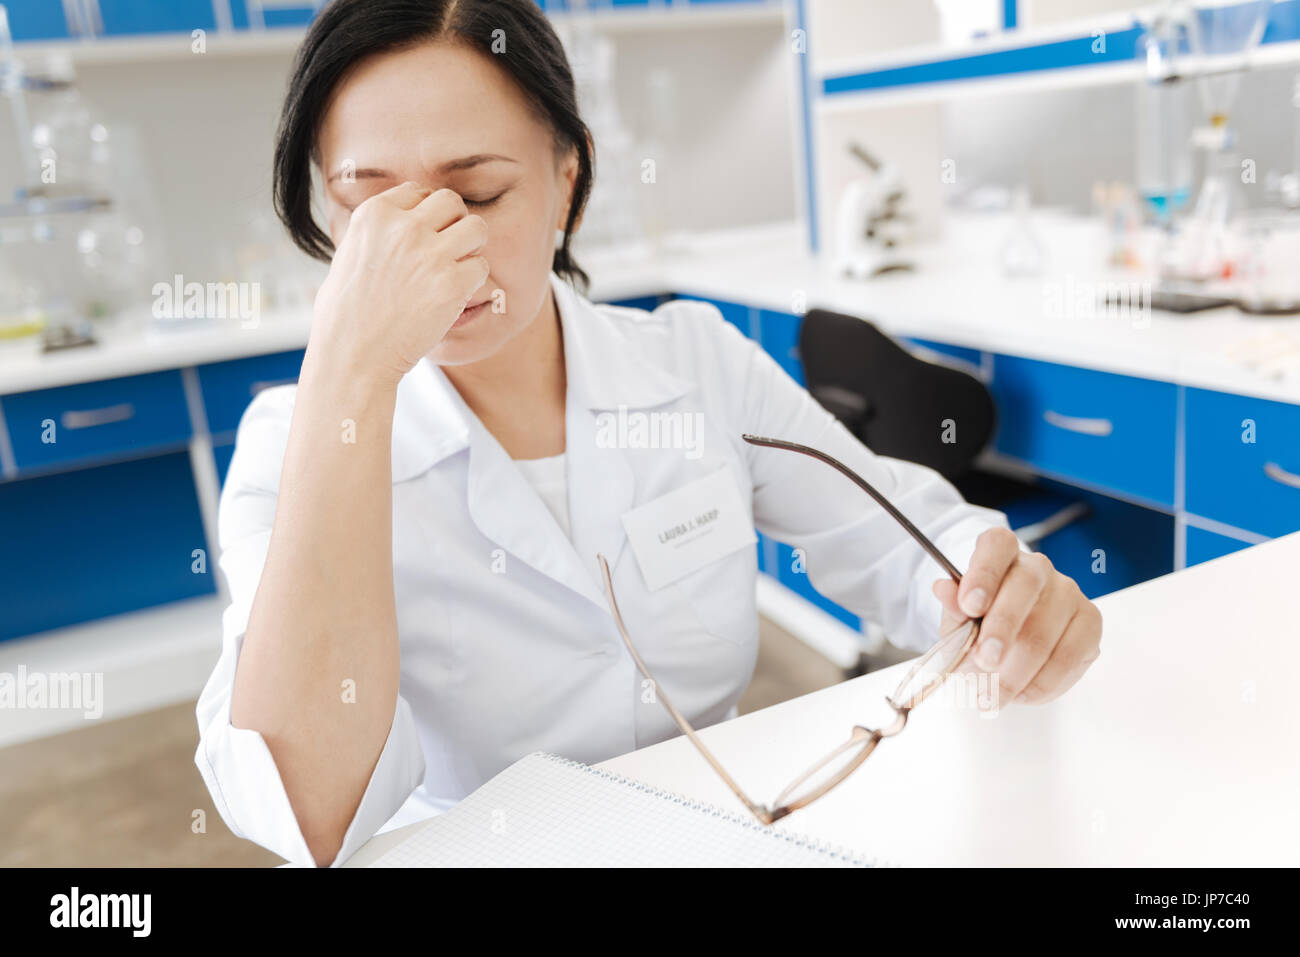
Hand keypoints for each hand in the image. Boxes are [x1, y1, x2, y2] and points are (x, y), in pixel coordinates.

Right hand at [310, 182, 489, 388]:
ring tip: (456, 270)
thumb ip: (379, 232)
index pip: (418, 192)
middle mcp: (403, 227)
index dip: (427, 215)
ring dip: (472, 247)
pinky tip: (454, 296)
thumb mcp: (349, 254)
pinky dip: (473, 281)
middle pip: (451, 202)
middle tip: (448, 251)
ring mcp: (429, 253)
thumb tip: (405, 218)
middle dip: (454, 224)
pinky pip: (481, 267)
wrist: (352, 355)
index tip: (424, 237)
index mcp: (374, 215)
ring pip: (476, 228)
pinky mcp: (451, 283)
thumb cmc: (346, 314)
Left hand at [931, 527, 1101, 705]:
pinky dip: (1040, 684)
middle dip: (1002, 630)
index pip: (997, 545)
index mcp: (1001, 553)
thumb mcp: (958, 618)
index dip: (984, 573)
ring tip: (991, 695)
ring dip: (1015, 672)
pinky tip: (1021, 694)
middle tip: (984, 662)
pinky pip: (1068, 658)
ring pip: (1044, 632)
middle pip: (1025, 587)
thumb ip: (953, 606)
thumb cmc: (980, 625)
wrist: (1008, 646)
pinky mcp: (1090, 623)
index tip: (969, 605)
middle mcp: (1038, 567)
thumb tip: (943, 589)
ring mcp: (1069, 593)